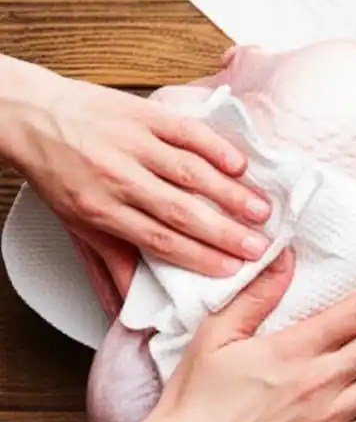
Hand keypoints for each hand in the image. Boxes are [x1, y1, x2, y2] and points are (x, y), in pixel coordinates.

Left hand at [0, 59, 270, 276]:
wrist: (28, 114)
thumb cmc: (58, 171)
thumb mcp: (77, 223)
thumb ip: (111, 262)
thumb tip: (131, 306)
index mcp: (101, 209)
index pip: (158, 239)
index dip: (198, 256)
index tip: (231, 269)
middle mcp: (118, 177)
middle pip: (179, 211)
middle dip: (223, 232)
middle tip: (258, 247)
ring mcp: (132, 143)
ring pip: (188, 172)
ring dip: (229, 193)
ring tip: (261, 211)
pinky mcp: (143, 115)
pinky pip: (186, 132)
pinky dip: (215, 147)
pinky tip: (239, 165)